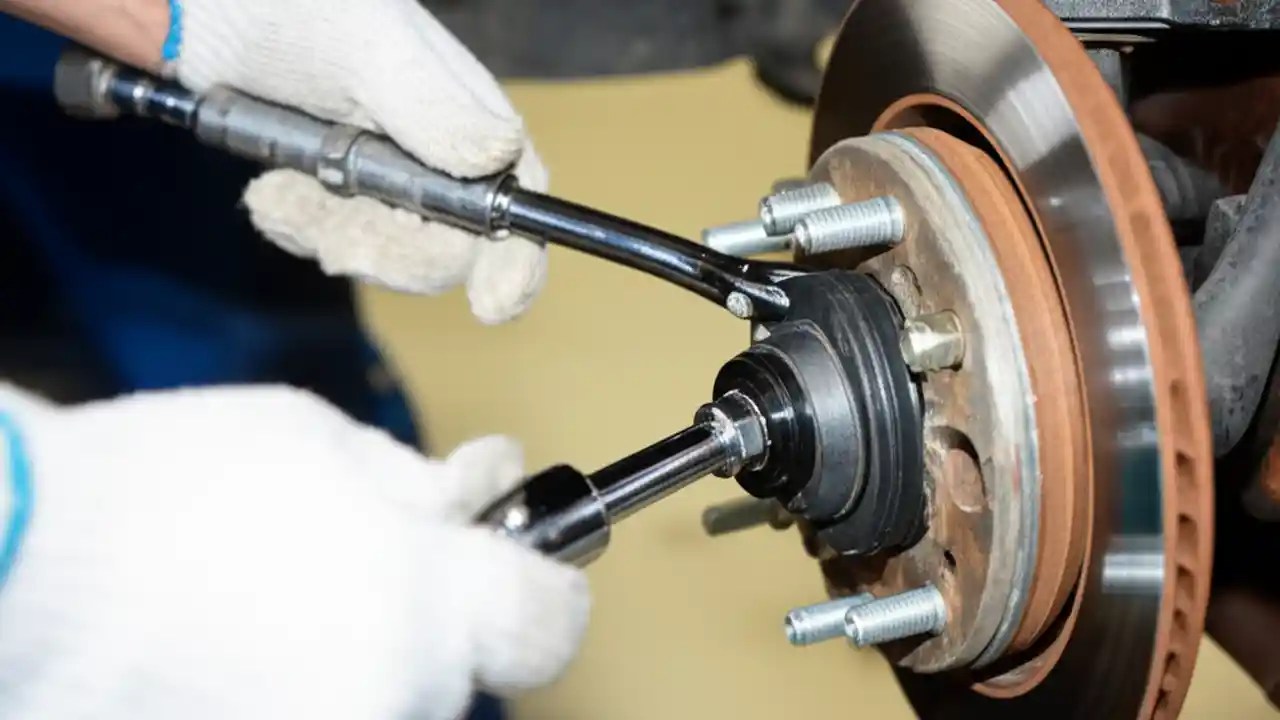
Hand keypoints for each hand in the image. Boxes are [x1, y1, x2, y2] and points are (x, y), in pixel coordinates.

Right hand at [0, 384, 587, 719]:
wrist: (20, 568)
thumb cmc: (167, 491)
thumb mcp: (318, 441)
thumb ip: (415, 484)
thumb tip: (471, 498)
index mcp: (428, 604)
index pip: (550, 623)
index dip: (542, 584)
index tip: (520, 563)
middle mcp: (395, 697)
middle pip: (465, 665)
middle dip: (433, 612)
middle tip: (363, 557)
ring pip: (393, 695)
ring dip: (366, 650)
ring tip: (278, 596)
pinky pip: (329, 713)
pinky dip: (308, 683)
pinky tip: (244, 640)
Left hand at [173, 0, 547, 323]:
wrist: (209, 13)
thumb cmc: (296, 9)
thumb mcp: (368, 46)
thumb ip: (434, 107)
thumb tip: (502, 156)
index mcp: (472, 122)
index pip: (517, 206)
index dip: (516, 260)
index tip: (490, 303)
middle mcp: (442, 161)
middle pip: (452, 252)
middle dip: (393, 253)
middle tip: (338, 239)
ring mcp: (390, 183)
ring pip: (387, 256)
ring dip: (330, 234)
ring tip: (279, 188)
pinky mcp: (340, 196)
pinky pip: (333, 242)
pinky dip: (298, 225)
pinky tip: (271, 189)